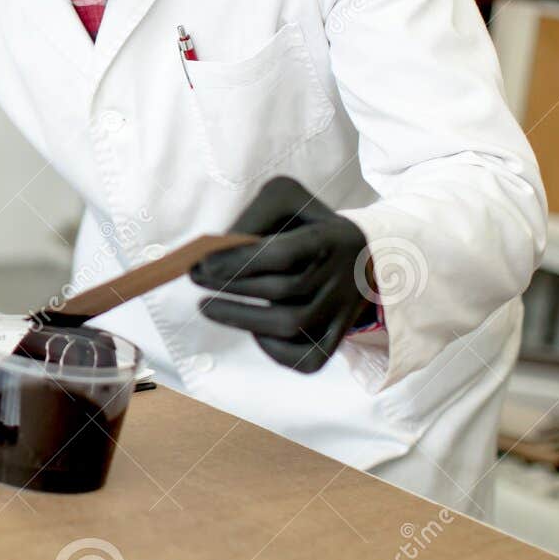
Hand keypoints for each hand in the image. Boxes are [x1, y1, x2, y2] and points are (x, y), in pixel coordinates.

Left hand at [190, 176, 369, 373]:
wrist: (362, 252)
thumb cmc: (308, 224)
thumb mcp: (285, 200)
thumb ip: (252, 219)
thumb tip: (218, 254)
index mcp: (330, 238)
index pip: (283, 253)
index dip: (240, 261)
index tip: (204, 263)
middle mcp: (341, 276)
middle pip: (281, 290)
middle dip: (230, 286)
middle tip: (196, 277)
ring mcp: (342, 311)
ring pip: (290, 325)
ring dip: (240, 318)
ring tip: (208, 305)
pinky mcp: (337, 337)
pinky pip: (307, 359)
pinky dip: (274, 351)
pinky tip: (254, 330)